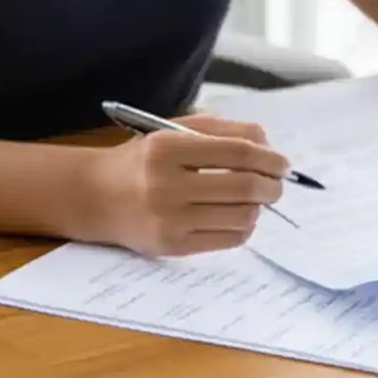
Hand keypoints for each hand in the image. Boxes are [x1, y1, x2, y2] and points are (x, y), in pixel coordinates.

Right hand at [80, 115, 286, 255]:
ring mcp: (169, 219)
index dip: (269, 158)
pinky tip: (237, 217)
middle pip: (245, 186)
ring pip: (242, 215)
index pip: (237, 152)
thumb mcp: (173, 132)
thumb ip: (221, 130)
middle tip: (277, 184)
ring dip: (259, 207)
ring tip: (255, 200)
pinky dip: (244, 227)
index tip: (283, 163)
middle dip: (272, 185)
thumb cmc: (142, 161)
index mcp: (166, 148)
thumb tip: (267, 145)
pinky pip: (229, 239)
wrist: (95, 196)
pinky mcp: (173, 246)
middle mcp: (166, 184)